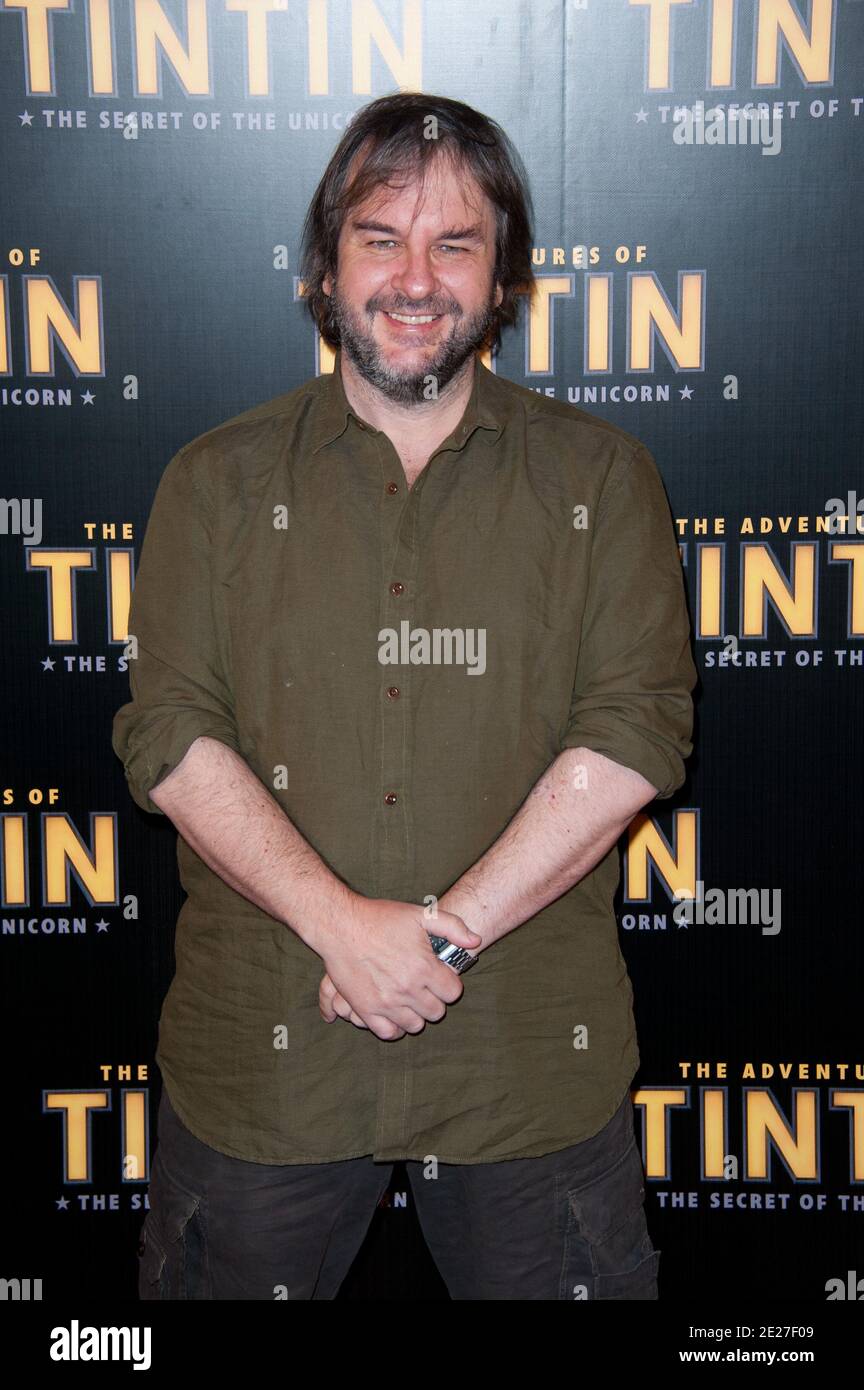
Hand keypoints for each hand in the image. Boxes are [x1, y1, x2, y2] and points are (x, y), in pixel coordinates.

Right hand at [315, 896, 481, 1039]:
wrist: (341, 924)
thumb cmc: (381, 918)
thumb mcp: (421, 914)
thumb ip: (453, 927)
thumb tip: (475, 942)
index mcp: (424, 967)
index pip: (453, 993)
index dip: (448, 984)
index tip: (439, 977)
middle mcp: (408, 988)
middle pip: (436, 1012)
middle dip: (434, 1000)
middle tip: (424, 988)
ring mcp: (387, 1002)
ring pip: (415, 1025)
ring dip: (415, 1014)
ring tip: (408, 999)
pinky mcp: (366, 1009)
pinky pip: (388, 1032)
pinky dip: (394, 1027)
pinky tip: (394, 1014)